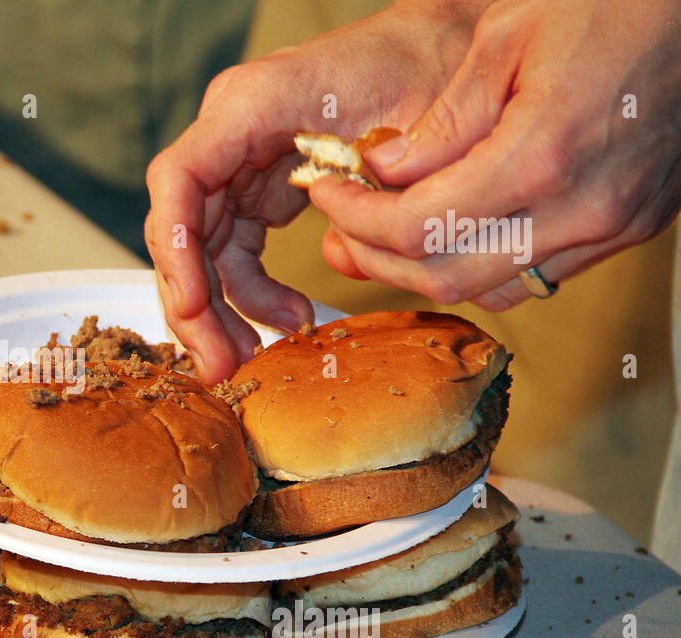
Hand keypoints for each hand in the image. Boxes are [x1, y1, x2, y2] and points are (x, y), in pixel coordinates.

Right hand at [145, 0, 490, 382]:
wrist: (450, 44)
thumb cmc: (429, 60)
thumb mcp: (414, 111)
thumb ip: (374, 173)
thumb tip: (344, 249)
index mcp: (251, 104)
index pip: (180, 178)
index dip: (175, 248)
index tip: (192, 305)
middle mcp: (232, 135)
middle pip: (182, 228)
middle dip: (193, 305)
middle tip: (219, 367)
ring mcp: (243, 165)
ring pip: (204, 251)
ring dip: (220, 311)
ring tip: (250, 358)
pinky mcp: (262, 190)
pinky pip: (237, 253)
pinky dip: (253, 295)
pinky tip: (290, 320)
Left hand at [309, 0, 680, 310]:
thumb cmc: (613, 7)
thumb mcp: (508, 38)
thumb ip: (443, 119)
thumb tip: (384, 169)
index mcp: (542, 153)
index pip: (418, 226)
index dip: (357, 218)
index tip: (329, 192)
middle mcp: (581, 207)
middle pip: (443, 276)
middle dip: (377, 255)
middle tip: (344, 223)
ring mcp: (610, 227)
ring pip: (488, 290)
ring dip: (424, 271)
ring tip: (385, 234)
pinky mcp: (627, 231)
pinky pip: (534, 278)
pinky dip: (479, 268)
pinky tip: (451, 235)